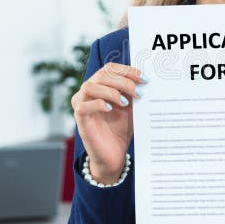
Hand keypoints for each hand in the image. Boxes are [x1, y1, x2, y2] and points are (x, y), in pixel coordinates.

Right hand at [71, 63, 146, 183]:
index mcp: (101, 85)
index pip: (110, 68)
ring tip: (125, 102)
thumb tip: (145, 80)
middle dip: (124, 81)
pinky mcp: (79, 118)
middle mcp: (89, 91)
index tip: (144, 79)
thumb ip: (133, 93)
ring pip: (89, 86)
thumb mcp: (131, 108)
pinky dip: (98, 104)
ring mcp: (81, 104)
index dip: (127, 70)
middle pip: (102, 75)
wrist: (114, 154)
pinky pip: (83, 105)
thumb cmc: (121, 129)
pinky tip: (111, 109)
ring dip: (110, 91)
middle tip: (139, 93)